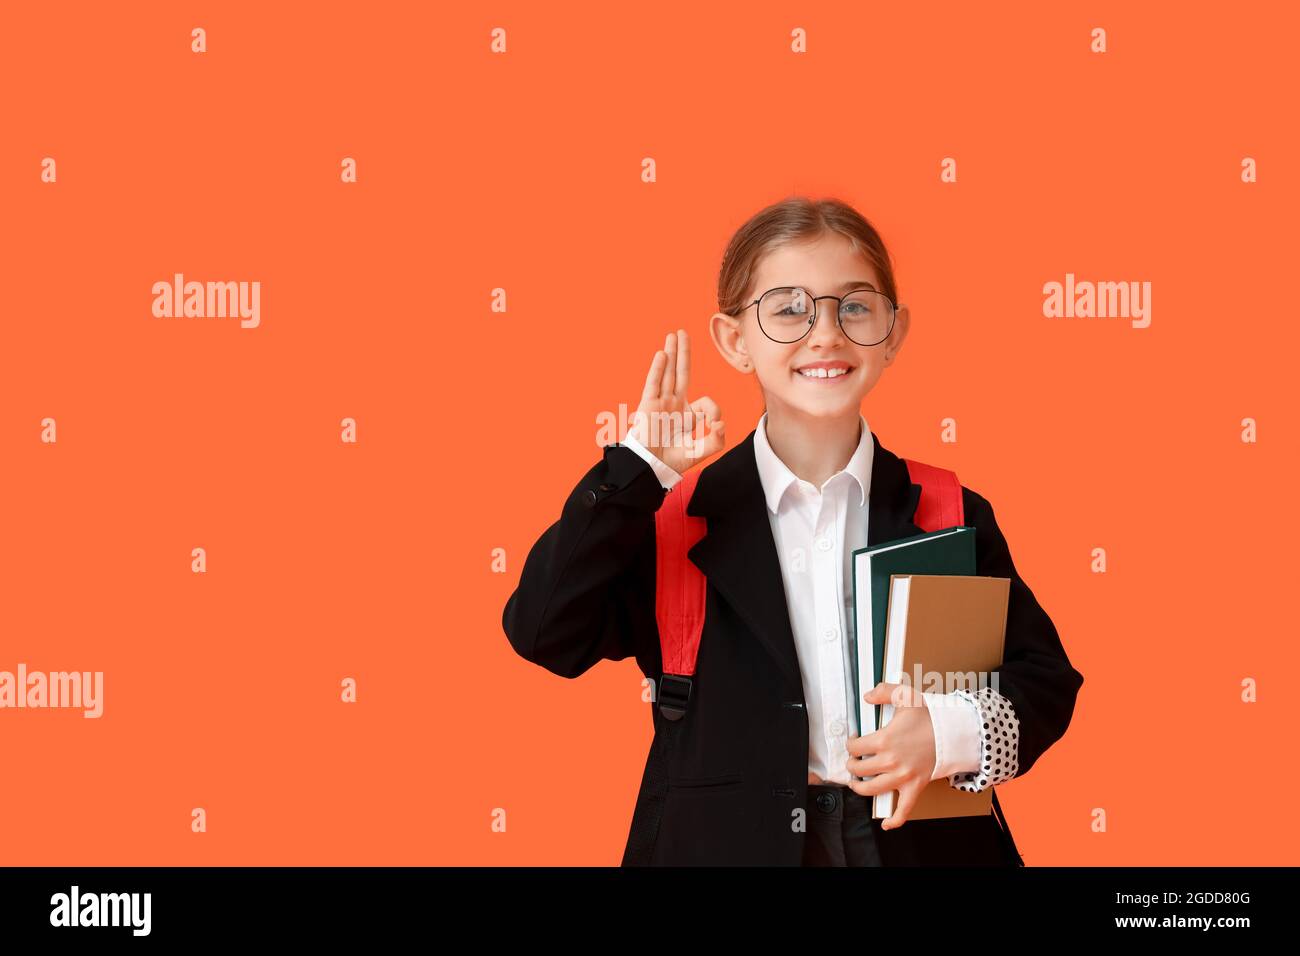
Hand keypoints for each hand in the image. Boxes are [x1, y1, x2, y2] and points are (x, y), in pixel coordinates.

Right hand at [629, 329, 724, 475]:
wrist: (651, 467)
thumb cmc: (672, 461)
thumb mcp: (700, 452)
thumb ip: (715, 441)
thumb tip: (722, 424)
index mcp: (687, 416)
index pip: (705, 402)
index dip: (713, 411)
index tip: (714, 425)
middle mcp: (674, 405)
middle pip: (681, 373)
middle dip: (684, 353)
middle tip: (683, 333)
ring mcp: (660, 403)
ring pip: (667, 373)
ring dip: (671, 353)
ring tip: (673, 335)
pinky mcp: (648, 406)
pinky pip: (653, 383)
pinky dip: (658, 369)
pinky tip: (662, 354)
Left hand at [845, 681, 935, 829]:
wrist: (954, 733)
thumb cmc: (931, 716)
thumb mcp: (906, 696)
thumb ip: (884, 691)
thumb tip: (868, 696)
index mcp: (885, 740)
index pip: (855, 748)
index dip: (850, 745)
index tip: (853, 743)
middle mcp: (891, 761)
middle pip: (859, 769)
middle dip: (853, 765)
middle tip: (854, 761)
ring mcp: (903, 777)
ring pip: (872, 789)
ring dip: (860, 787)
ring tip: (856, 782)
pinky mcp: (915, 787)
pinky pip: (904, 810)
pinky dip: (894, 820)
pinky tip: (886, 824)